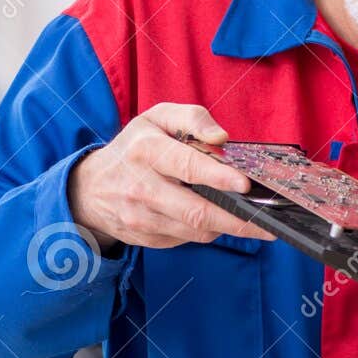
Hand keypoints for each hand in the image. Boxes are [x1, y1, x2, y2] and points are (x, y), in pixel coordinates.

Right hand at [67, 103, 276, 250]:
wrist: (90, 187)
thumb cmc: (133, 148)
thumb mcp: (155, 118)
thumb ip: (192, 118)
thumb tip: (221, 138)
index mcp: (146, 150)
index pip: (187, 166)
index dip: (218, 177)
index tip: (245, 184)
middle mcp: (142, 187)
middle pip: (196, 211)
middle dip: (237, 219)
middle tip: (267, 221)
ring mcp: (142, 218)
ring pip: (196, 230)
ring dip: (227, 226)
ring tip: (251, 220)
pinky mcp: (146, 238)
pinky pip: (187, 239)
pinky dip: (206, 230)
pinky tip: (215, 218)